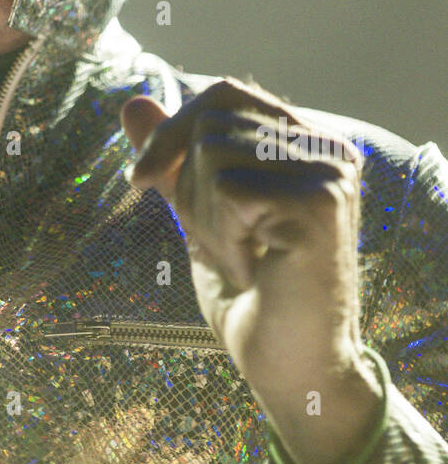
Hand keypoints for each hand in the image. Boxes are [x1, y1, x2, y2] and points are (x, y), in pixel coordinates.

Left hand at [120, 78, 379, 463]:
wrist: (292, 369)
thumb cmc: (252, 295)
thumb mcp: (201, 213)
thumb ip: (174, 159)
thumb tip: (131, 104)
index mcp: (309, 141)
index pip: (226, 94)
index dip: (173, 129)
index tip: (139, 178)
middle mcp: (330, 147)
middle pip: (213, 121)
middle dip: (188, 185)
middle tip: (221, 244)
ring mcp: (331, 172)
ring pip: (214, 154)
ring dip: (206, 218)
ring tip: (243, 259)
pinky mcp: (321, 203)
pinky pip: (229, 191)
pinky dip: (222, 237)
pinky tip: (254, 272)